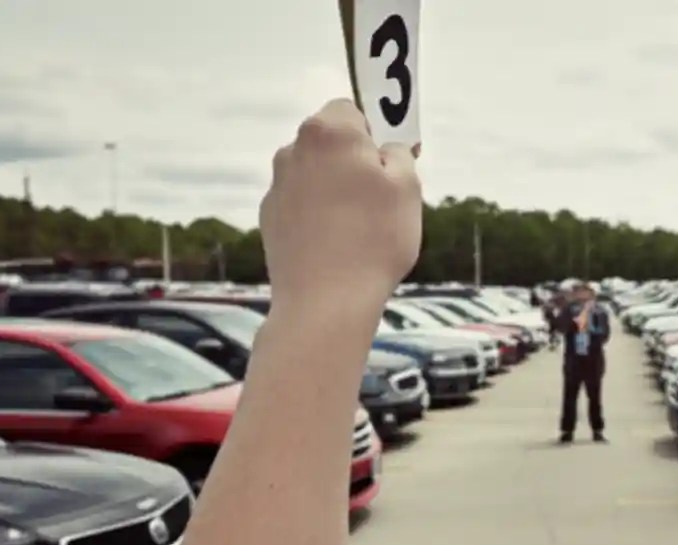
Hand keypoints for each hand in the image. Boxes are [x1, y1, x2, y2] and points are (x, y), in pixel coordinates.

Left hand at [259, 98, 421, 318]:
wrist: (325, 302)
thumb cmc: (374, 240)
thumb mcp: (408, 188)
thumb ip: (400, 153)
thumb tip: (388, 148)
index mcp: (328, 132)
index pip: (353, 109)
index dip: (376, 132)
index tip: (392, 161)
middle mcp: (294, 150)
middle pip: (332, 142)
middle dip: (356, 161)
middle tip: (383, 197)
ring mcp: (277, 185)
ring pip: (317, 175)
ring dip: (337, 190)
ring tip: (361, 229)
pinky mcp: (269, 218)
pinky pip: (303, 205)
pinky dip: (319, 216)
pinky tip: (338, 245)